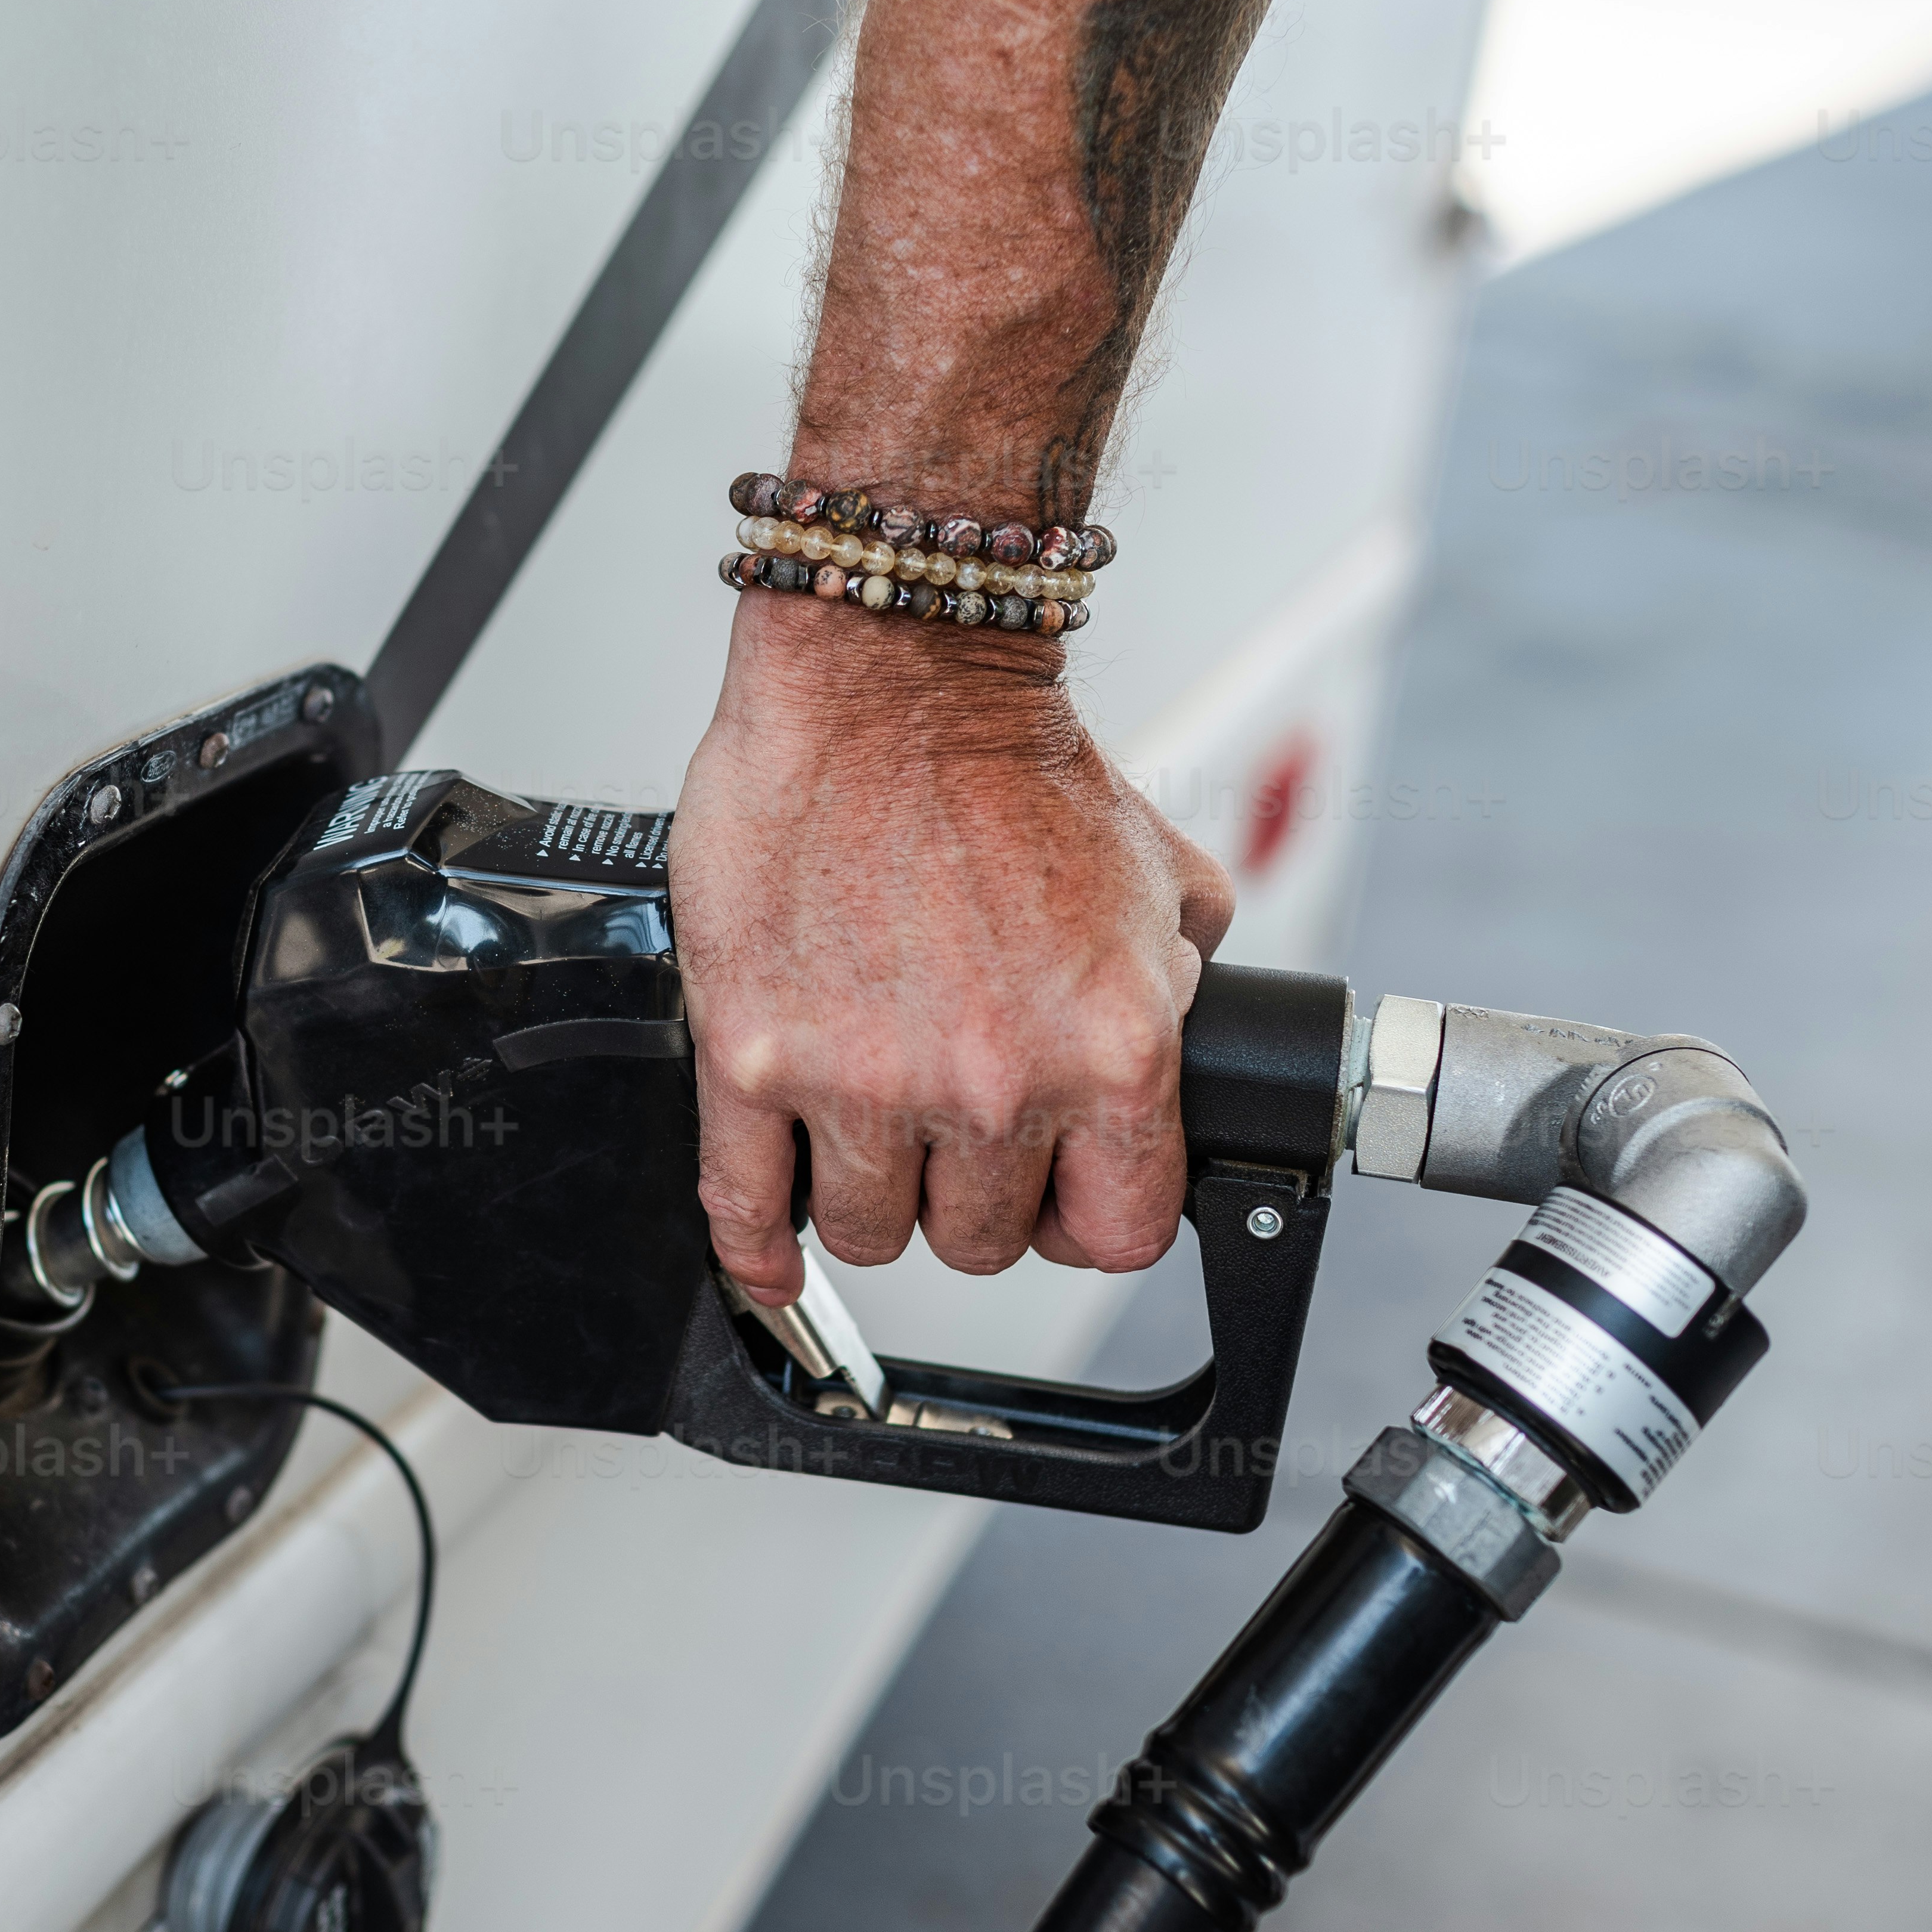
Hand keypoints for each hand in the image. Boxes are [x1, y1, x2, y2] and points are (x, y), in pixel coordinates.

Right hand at [670, 599, 1234, 1299]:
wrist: (887, 677)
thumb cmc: (1006, 757)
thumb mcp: (1161, 868)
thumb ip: (1186, 969)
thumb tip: (1184, 1020)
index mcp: (1107, 1051)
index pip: (1115, 1234)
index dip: (1088, 1219)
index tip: (1061, 1195)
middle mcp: (991, 1083)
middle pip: (981, 1242)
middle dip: (977, 1198)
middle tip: (959, 1137)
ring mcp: (861, 1079)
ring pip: (872, 1232)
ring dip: (877, 1197)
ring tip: (875, 1135)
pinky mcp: (752, 1057)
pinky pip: (745, 1205)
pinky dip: (760, 1247)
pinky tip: (774, 1255)